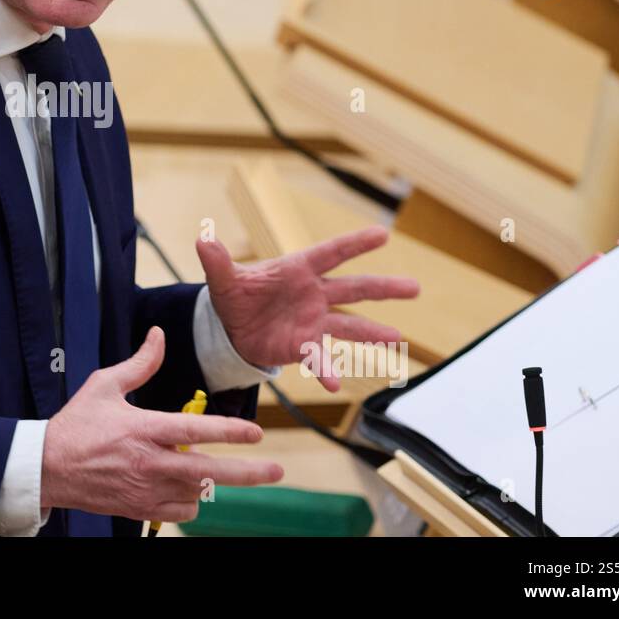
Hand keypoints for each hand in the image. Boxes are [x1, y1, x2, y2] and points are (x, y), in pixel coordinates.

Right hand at [40, 327, 282, 522]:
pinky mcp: (140, 509)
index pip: (196, 431)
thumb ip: (139, 363)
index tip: (257, 432)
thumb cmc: (76, 424)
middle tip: (276, 471)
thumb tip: (159, 335)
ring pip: (198, 494)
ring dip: (210, 483)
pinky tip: (183, 486)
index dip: (230, 431)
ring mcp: (146, 490)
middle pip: (210, 472)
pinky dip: (189, 500)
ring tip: (209, 470)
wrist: (47, 468)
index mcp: (143, 429)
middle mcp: (149, 463)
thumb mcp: (104, 385)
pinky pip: (180, 511)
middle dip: (248, 473)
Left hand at [199, 226, 418, 390]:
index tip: (383, 234)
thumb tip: (202, 238)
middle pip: (354, 288)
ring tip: (398, 339)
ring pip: (349, 325)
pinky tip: (335, 384)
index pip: (330, 253)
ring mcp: (313, 321)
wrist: (231, 327)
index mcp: (297, 269)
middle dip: (384, 288)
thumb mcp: (223, 279)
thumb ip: (217, 261)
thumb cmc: (235, 294)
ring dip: (373, 333)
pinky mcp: (304, 346)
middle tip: (415, 287)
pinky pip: (320, 359)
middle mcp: (313, 294)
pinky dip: (326, 370)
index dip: (355, 244)